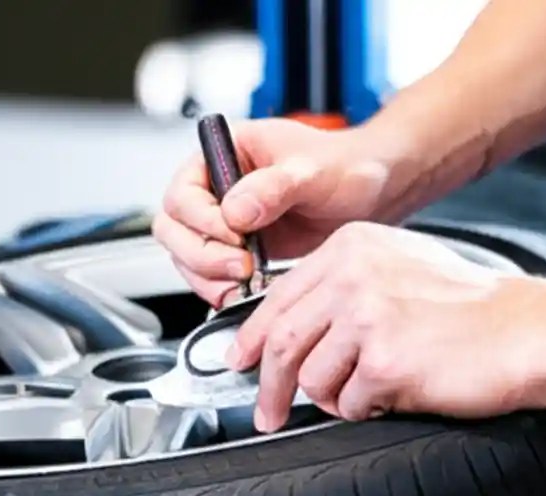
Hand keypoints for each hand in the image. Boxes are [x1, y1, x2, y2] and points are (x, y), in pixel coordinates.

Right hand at [152, 118, 397, 306]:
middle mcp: (217, 188)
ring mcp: (225, 222)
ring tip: (244, 282)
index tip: (235, 236)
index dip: (201, 220)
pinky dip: (223, 288)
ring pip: (187, 257)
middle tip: (239, 267)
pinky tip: (248, 291)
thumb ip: (275, 187)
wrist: (371, 192)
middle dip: (200, 255)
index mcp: (224, 154)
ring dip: (208, 277)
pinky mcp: (240, 251)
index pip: (183, 193)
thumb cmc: (345, 165)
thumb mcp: (313, 170)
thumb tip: (236, 211)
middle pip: (174, 229)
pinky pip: (212, 276)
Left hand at [226, 222, 537, 431]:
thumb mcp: (400, 266)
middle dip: (269, 387)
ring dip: (331, 399)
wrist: (523, 331)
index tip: (242, 361)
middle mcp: (352, 276)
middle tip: (268, 413)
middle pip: (282, 342)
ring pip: (311, 379)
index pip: (277, 297)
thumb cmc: (471, 307)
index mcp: (351, 248)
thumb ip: (345, 284)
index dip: (252, 338)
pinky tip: (392, 395)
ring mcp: (366, 319)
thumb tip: (296, 322)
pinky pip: (348, 403)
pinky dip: (365, 409)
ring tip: (365, 394)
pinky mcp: (383, 362)